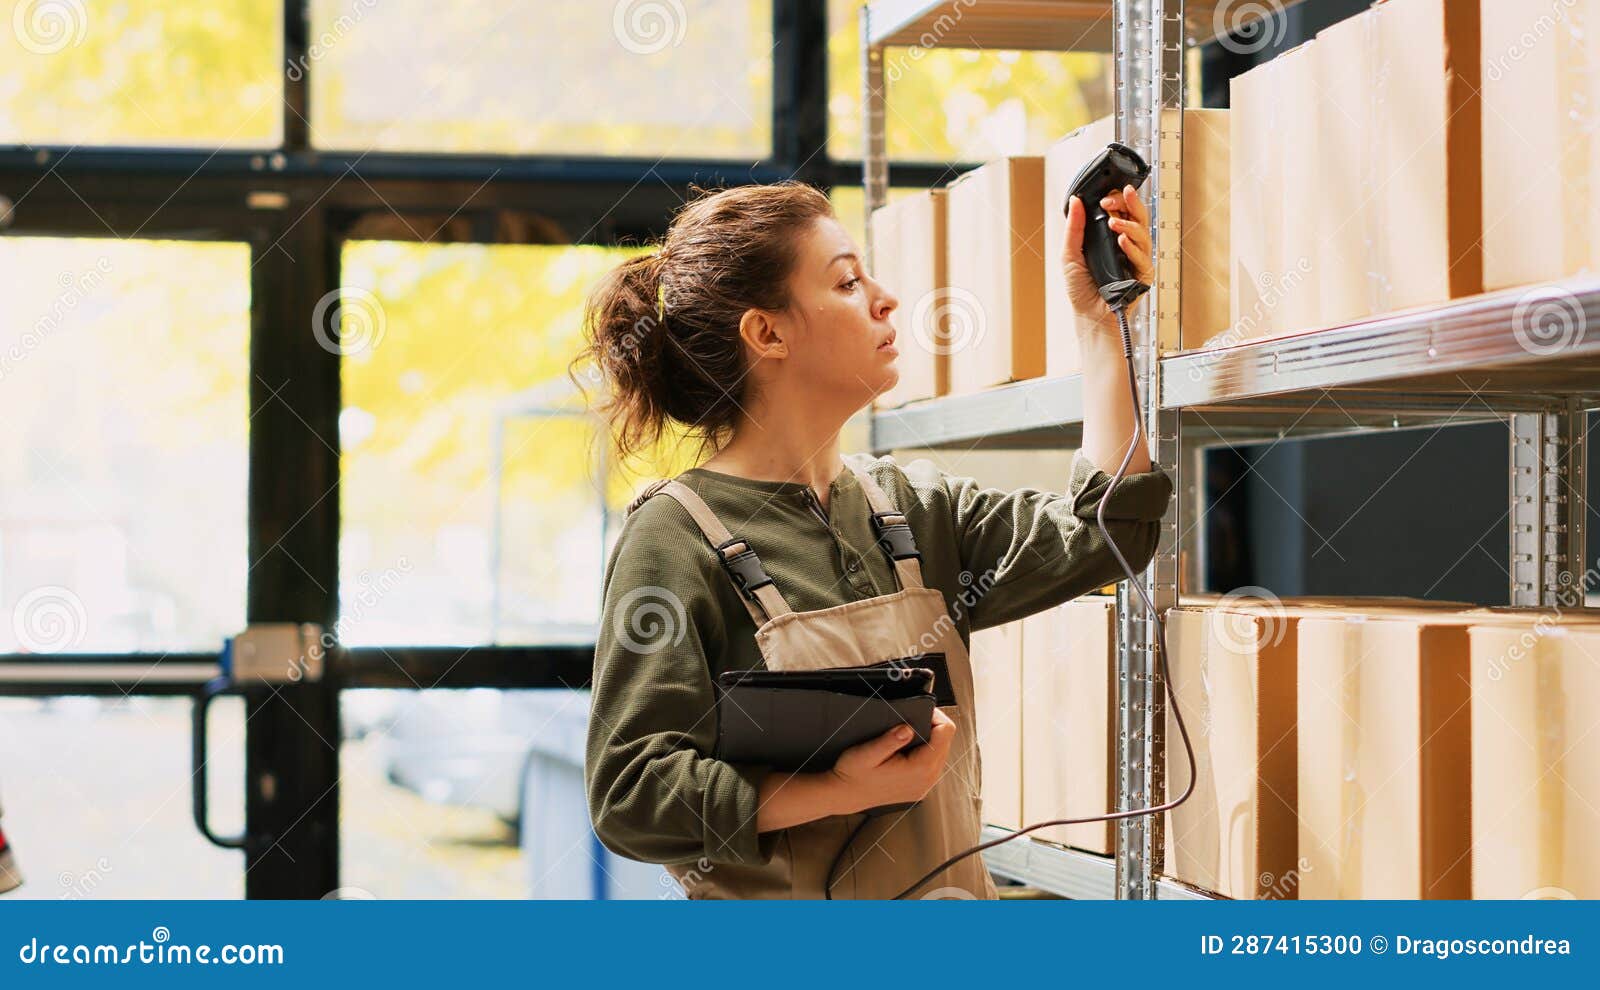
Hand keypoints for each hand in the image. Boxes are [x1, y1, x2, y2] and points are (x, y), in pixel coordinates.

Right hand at [827, 708, 956, 813]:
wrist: (845, 796)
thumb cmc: (853, 775)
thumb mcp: (866, 753)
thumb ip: (889, 740)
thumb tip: (908, 728)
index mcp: (919, 768)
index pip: (945, 733)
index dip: (936, 716)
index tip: (922, 711)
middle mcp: (926, 780)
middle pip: (946, 742)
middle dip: (933, 727)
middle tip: (912, 719)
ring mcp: (924, 786)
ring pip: (941, 754)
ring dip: (929, 741)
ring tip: (908, 734)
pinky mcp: (919, 788)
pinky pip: (932, 766)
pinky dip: (924, 754)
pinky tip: (907, 750)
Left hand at [1063, 184, 1152, 330]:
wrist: (1088, 314)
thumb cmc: (1081, 288)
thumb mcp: (1070, 254)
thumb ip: (1074, 228)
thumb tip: (1075, 201)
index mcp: (1112, 237)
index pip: (1121, 211)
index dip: (1117, 201)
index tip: (1105, 198)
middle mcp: (1127, 245)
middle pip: (1137, 217)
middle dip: (1129, 204)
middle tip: (1116, 199)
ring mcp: (1137, 259)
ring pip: (1143, 234)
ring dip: (1129, 225)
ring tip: (1115, 223)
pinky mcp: (1143, 275)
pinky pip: (1143, 257)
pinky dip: (1132, 248)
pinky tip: (1122, 242)